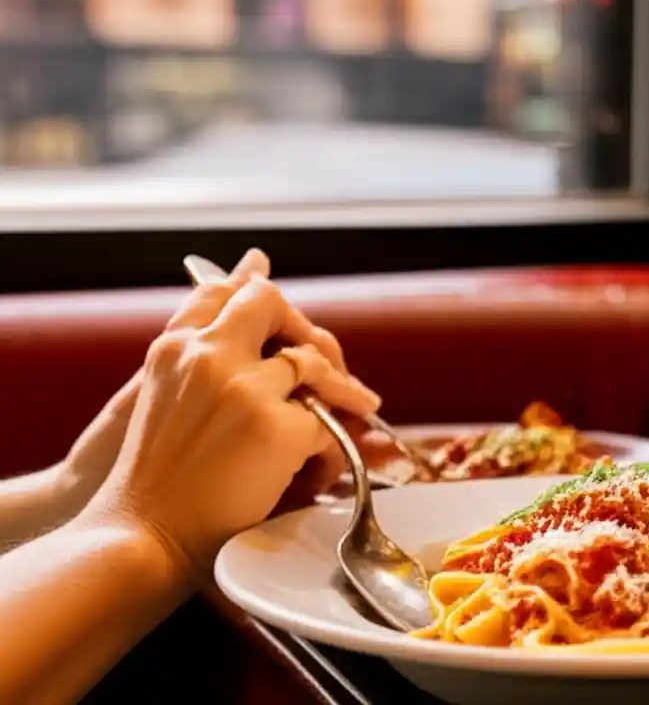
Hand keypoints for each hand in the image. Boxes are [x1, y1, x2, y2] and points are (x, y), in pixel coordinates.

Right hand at [80, 272, 381, 577]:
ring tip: (350, 413)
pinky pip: (329, 424)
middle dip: (304, 332)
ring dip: (336, 391)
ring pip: (313, 363)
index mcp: (175, 347)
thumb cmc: (153, 481)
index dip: (257, 296)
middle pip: (271, 304)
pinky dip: (333, 448)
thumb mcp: (159, 399)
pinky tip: (320, 470)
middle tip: (325, 368)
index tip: (282, 321)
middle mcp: (209, 355)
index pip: (223, 291)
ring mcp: (245, 389)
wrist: (142, 537)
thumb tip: (256, 268)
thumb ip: (203, 351)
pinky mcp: (278, 429)